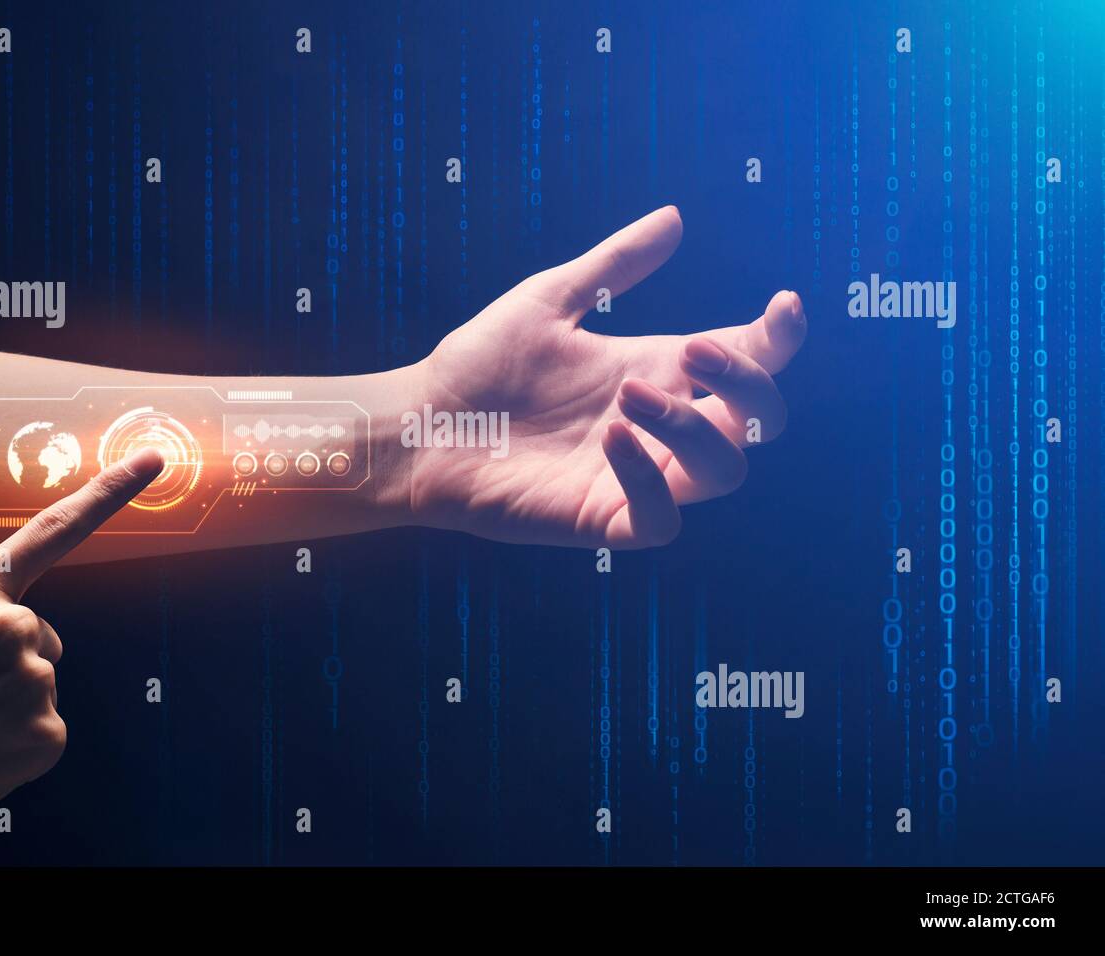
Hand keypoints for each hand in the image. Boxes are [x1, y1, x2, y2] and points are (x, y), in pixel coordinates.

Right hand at [0, 447, 163, 863]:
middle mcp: (13, 625)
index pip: (53, 529)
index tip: (152, 460)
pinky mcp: (48, 730)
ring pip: (41, 682)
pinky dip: (15, 744)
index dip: (111, 492)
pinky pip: (44, 727)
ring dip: (7, 704)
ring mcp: (35, 678)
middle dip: (7, 662)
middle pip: (41, 636)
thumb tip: (15, 628)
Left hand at [408, 206, 806, 548]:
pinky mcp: (601, 520)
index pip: (749, 360)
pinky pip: (661, 521)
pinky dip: (650, 480)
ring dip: (695, 428)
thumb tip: (676, 217)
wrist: (418, 423)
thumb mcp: (549, 299)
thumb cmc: (480, 364)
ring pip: (724, 472)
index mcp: (657, 370)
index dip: (780, 339)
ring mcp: (635, 476)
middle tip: (691, 349)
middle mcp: (658, 425)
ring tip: (630, 394)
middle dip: (749, 383)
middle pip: (757, 421)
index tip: (782, 303)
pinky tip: (611, 438)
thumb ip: (613, 267)